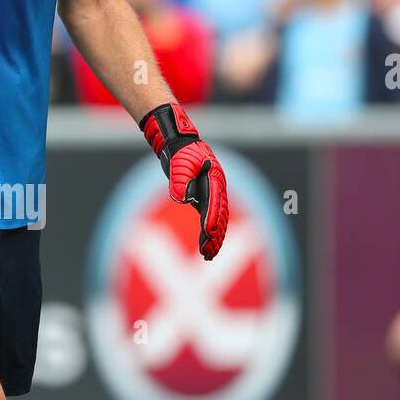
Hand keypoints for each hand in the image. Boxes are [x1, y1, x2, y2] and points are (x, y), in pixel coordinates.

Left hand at [140, 103, 228, 259]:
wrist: (181, 144)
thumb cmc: (181, 152)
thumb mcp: (180, 162)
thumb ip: (180, 178)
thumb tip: (181, 198)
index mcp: (214, 179)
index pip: (214, 202)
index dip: (211, 218)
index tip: (208, 233)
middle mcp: (217, 189)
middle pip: (219, 215)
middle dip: (215, 235)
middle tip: (208, 253)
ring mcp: (213, 195)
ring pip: (218, 221)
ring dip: (214, 239)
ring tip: (209, 256)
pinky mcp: (204, 200)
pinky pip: (211, 219)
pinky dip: (210, 233)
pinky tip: (207, 247)